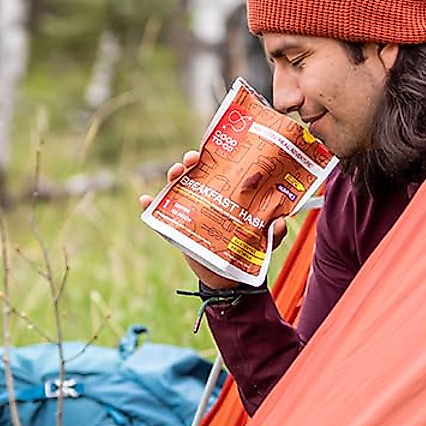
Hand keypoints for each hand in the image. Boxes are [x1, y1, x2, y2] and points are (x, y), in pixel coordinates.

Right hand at [139, 151, 287, 289]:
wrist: (227, 276)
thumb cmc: (244, 251)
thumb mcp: (264, 241)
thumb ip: (275, 233)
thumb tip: (280, 222)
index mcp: (225, 195)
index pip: (218, 170)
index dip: (214, 157)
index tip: (213, 149)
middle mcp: (205, 199)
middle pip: (194, 174)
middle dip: (190, 162)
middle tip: (192, 159)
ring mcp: (188, 212)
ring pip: (176, 189)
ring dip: (172, 178)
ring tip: (175, 173)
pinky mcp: (176, 229)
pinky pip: (159, 216)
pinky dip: (149, 206)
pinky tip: (145, 200)